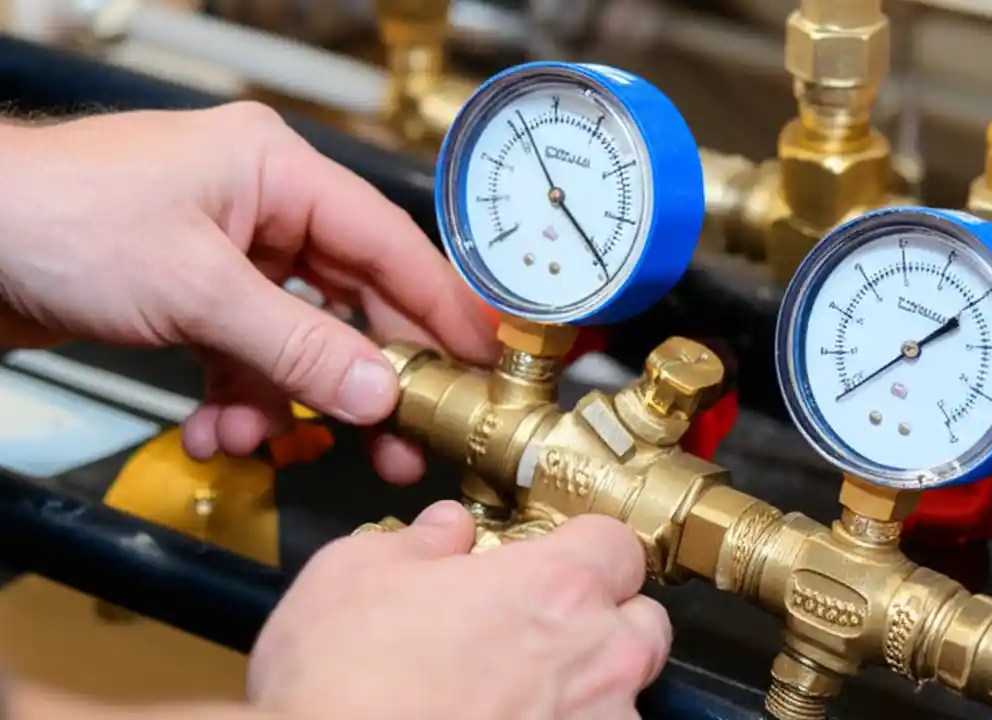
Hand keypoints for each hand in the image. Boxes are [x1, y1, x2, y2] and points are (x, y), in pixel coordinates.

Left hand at [0, 104, 497, 482]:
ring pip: (296, 340)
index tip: (482, 361)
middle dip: (362, 377)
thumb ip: (296, 345)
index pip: (389, 244)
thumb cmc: (54, 219)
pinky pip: (246, 357)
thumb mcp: (195, 290)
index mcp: (278, 171)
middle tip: (403, 436)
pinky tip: (218, 430)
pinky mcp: (194, 296)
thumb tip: (376, 390)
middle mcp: (262, 207)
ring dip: (285, 402)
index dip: (441, 307)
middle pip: (350, 301)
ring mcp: (227, 254)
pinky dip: (239, 400)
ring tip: (271, 443)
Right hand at [248, 503, 670, 719]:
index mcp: (555, 587)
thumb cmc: (339, 689)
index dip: (583, 548)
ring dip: (584, 692)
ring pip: (621, 698)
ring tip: (512, 699)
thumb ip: (418, 542)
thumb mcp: (353, 573)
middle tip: (540, 630)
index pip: (616, 543)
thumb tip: (444, 533)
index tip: (553, 558)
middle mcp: (596, 659)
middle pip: (642, 622)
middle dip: (604, 620)